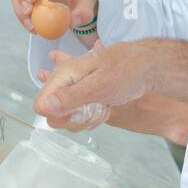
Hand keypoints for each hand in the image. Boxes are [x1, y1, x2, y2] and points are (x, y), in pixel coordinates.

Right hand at [35, 63, 187, 144]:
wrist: (145, 67)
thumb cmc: (125, 70)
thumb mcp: (99, 86)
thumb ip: (70, 97)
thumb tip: (43, 107)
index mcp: (64, 75)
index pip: (41, 104)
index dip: (57, 114)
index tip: (77, 112)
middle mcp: (65, 83)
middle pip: (53, 115)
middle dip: (73, 120)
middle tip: (93, 110)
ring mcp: (74, 91)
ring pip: (66, 119)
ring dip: (84, 120)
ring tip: (101, 107)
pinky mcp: (84, 99)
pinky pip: (78, 117)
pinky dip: (91, 118)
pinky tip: (103, 109)